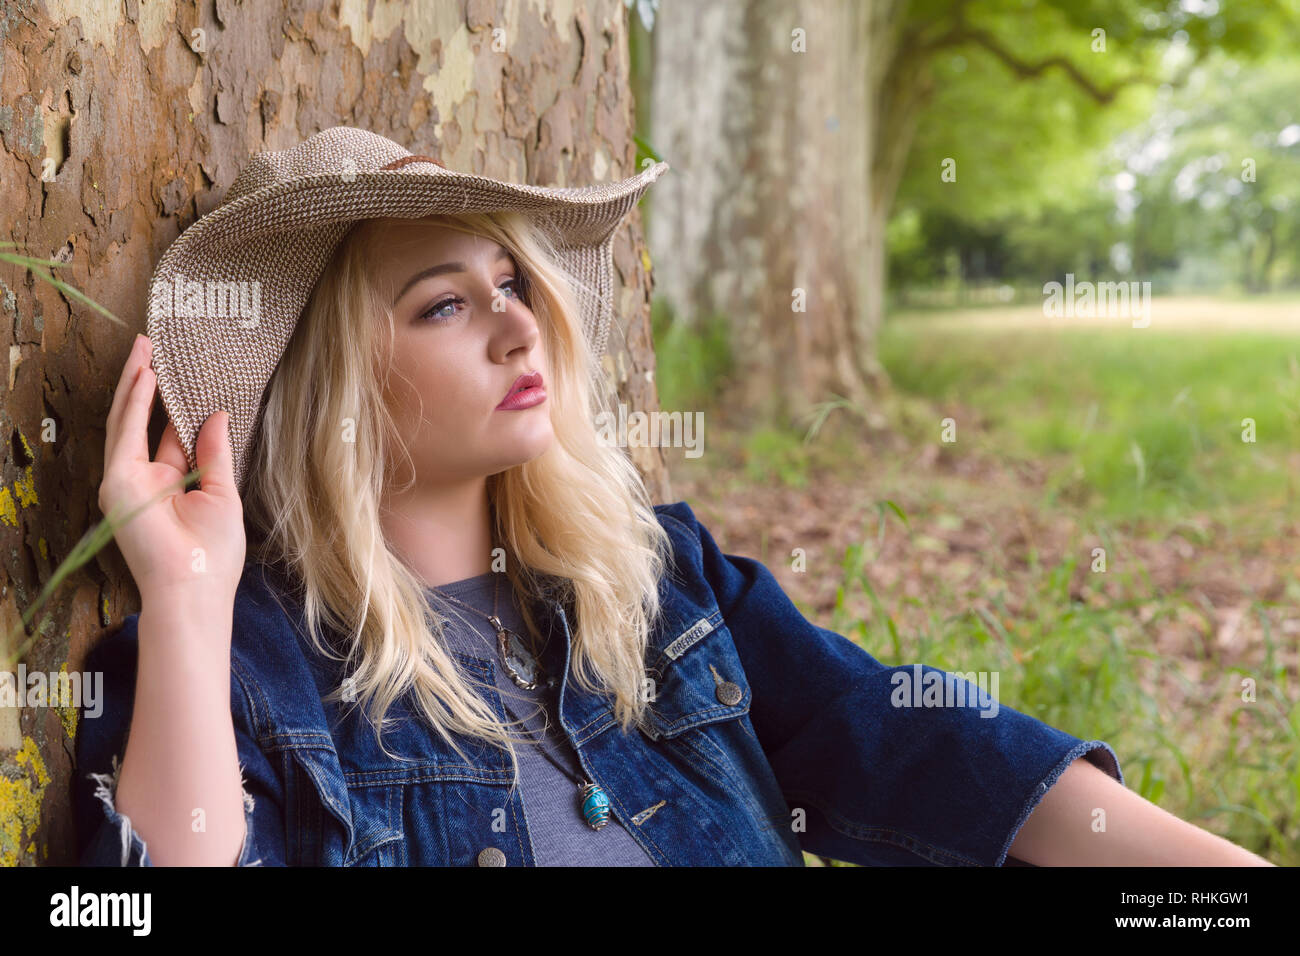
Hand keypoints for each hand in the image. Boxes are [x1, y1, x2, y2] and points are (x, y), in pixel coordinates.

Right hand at [98, 334, 245, 601]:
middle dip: (148, 384)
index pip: (171, 436)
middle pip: (144, 422)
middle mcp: (147, 480)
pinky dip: (133, 403)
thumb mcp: (223, 493)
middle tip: (154, 346)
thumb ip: (215, 453)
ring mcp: (128, 480)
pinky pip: (125, 432)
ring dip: (136, 383)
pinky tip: (143, 375)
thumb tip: (217, 415)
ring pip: (128, 421)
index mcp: (174, 485)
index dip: (176, 405)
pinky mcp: (119, 480)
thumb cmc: (215, 552)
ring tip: (145, 348)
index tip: (184, 373)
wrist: (194, 586)